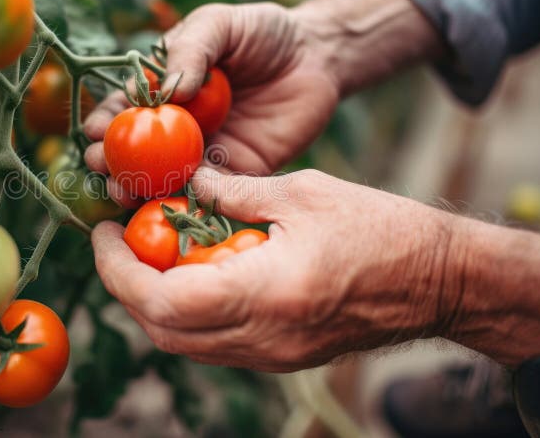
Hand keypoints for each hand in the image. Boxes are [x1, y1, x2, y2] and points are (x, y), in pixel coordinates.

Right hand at [84, 3, 340, 206]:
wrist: (316, 56)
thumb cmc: (261, 32)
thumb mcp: (220, 24)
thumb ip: (193, 48)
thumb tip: (170, 88)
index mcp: (165, 88)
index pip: (127, 107)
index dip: (107, 121)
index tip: (93, 132)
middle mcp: (179, 124)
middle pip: (138, 148)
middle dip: (114, 160)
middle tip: (100, 167)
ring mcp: (206, 149)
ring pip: (166, 175)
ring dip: (141, 186)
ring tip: (122, 191)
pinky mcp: (238, 170)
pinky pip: (210, 189)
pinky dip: (188, 197)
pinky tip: (170, 200)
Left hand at [91, 167, 458, 371]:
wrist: (438, 281)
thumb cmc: (380, 228)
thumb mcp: (302, 192)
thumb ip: (234, 190)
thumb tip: (185, 182)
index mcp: (267, 293)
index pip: (162, 300)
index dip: (118, 269)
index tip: (102, 232)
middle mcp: (264, 337)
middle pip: (163, 331)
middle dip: (126, 286)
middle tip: (117, 239)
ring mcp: (272, 355)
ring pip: (183, 342)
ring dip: (153, 299)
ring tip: (149, 250)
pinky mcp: (281, 356)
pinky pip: (213, 342)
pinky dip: (186, 308)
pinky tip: (191, 269)